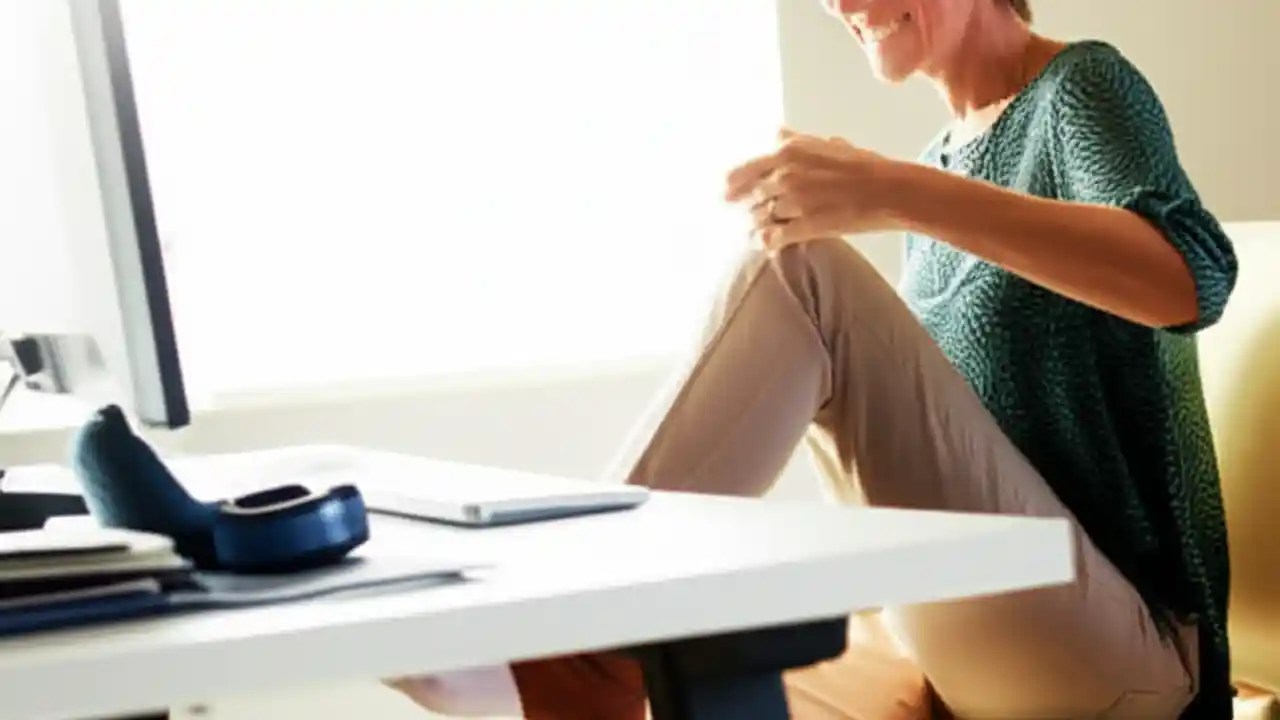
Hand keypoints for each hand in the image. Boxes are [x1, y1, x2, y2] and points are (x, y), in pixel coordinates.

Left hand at [726, 129, 907, 249]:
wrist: (892, 192)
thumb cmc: (865, 166)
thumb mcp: (829, 144)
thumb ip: (798, 141)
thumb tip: (777, 133)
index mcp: (789, 151)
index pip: (744, 171)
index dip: (731, 187)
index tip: (725, 195)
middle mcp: (786, 174)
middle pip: (750, 197)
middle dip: (748, 208)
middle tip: (748, 216)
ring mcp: (795, 202)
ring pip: (758, 218)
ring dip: (757, 226)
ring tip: (759, 231)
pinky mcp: (807, 226)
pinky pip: (772, 238)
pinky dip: (766, 243)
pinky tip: (767, 246)